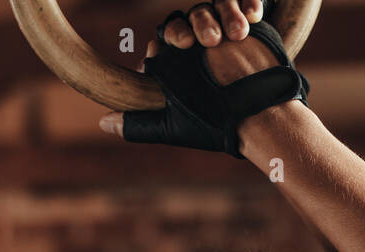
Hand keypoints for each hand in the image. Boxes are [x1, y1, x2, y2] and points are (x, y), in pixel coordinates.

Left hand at [98, 0, 277, 141]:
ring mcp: (223, 32)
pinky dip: (246, 5)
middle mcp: (197, 44)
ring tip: (236, 34)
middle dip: (193, 24)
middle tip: (204, 40)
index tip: (181, 46)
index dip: (170, 38)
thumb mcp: (171, 125)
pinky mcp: (248, 24)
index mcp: (176, 62)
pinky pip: (243, 1)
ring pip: (213, 6)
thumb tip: (103, 123)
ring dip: (222, 14)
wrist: (261, 116)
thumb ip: (137, 124)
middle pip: (185, 17)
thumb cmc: (215, 123)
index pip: (165, 37)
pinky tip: (252, 18)